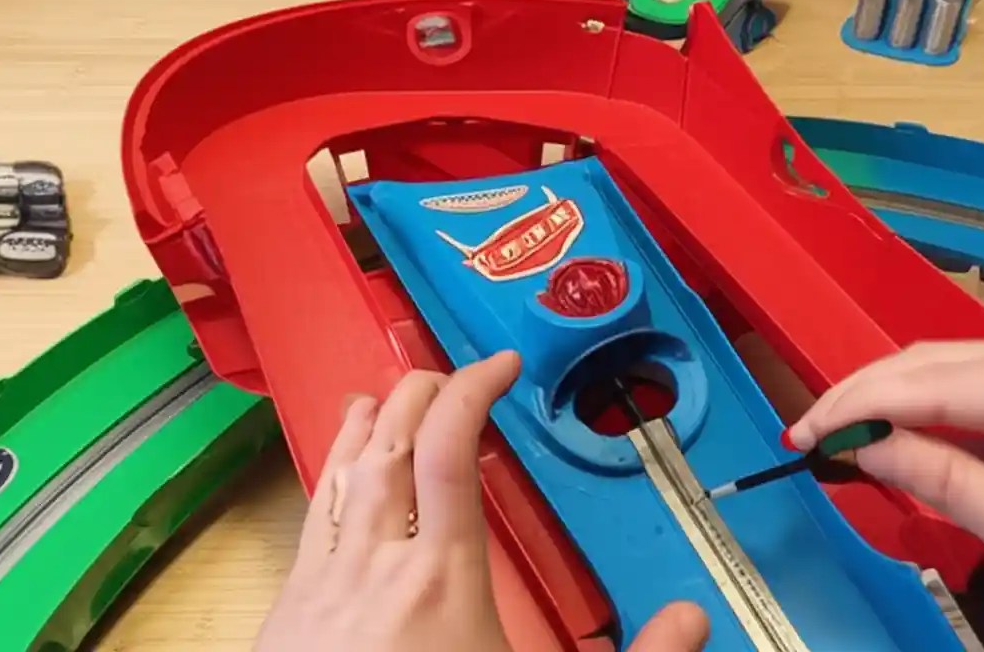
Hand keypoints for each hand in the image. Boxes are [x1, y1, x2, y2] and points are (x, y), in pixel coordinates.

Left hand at [255, 351, 709, 651]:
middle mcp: (376, 565)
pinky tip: (334, 475)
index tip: (497, 365)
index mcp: (443, 577)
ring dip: (365, 427)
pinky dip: (327, 476)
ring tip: (380, 396)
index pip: (449, 452)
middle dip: (419, 394)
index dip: (471, 392)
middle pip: (391, 446)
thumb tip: (693, 618)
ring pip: (340, 474)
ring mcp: (324, 584)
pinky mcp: (290, 610)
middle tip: (448, 374)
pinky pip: (309, 518)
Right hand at [785, 340, 983, 651]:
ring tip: (837, 443)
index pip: (938, 379)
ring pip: (957, 374)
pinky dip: (934, 421)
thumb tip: (863, 444)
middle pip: (942, 363)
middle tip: (806, 441)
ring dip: (894, 405)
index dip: (859, 403)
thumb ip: (949, 484)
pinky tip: (897, 442)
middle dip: (868, 397)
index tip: (799, 437)